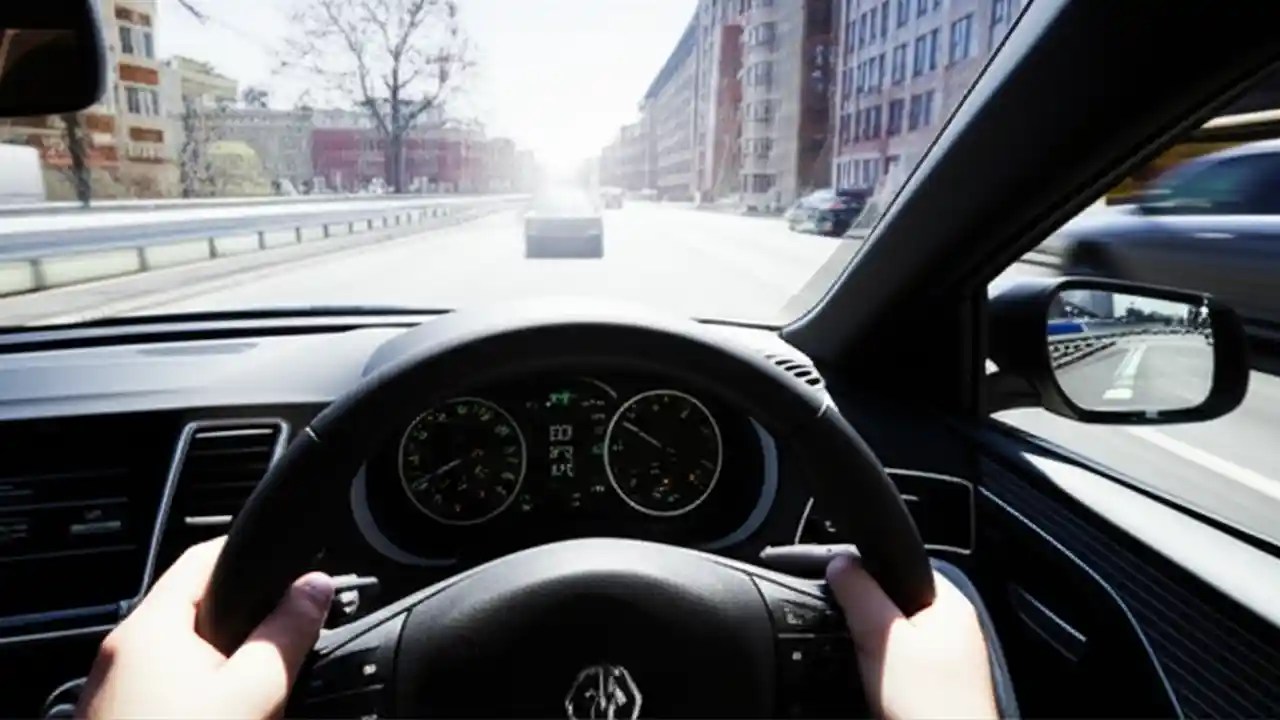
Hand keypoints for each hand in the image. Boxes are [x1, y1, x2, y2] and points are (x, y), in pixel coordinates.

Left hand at [77, 538, 334, 719]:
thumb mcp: (256, 691)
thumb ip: (290, 632)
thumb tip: (317, 586)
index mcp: (150, 628)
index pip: (206, 558)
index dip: (256, 555)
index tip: (296, 565)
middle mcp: (123, 654)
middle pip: (197, 609)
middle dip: (250, 617)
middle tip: (295, 634)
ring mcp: (117, 693)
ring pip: (186, 655)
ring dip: (230, 660)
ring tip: (271, 684)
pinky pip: (172, 691)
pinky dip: (206, 695)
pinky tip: (235, 716)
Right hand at [826, 555, 998, 719]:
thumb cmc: (929, 708)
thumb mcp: (882, 639)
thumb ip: (860, 594)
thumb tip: (840, 562)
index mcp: (950, 604)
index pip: (900, 566)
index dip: (865, 575)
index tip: (839, 591)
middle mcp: (953, 628)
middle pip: (893, 604)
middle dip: (866, 618)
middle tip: (854, 639)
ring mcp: (946, 661)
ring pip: (893, 637)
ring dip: (873, 648)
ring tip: (867, 668)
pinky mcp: (934, 689)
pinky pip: (898, 665)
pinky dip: (881, 671)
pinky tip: (875, 686)